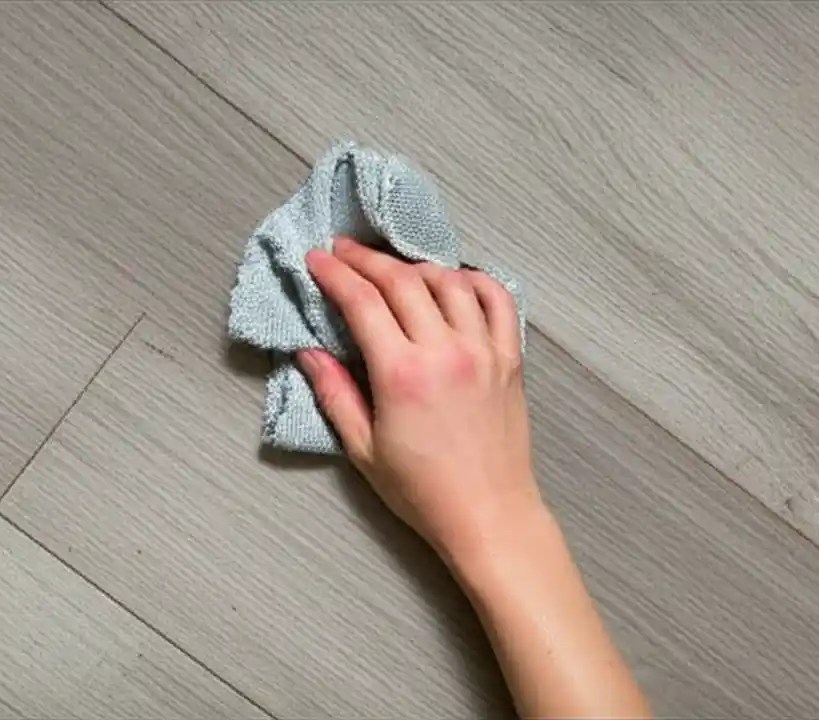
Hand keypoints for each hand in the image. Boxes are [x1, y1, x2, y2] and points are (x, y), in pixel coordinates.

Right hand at [298, 238, 543, 567]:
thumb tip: (308, 352)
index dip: (335, 274)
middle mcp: (445, 352)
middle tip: (345, 249)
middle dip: (367, 259)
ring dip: (416, 266)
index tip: (317, 258)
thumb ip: (335, 394)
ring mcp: (483, 351)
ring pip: (448, 281)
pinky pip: (497, 300)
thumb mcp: (363, 449)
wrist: (489, 515)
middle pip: (402, 281)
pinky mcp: (510, 359)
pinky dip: (474, 279)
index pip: (362, 302)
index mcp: (402, 374)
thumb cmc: (422, 491)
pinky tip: (453, 279)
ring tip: (393, 267)